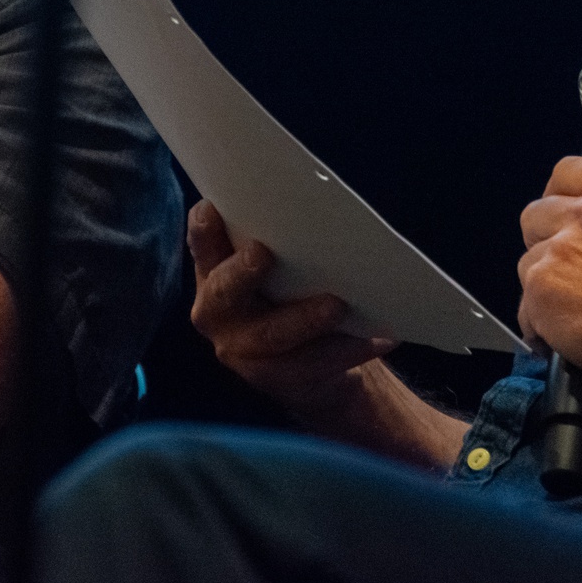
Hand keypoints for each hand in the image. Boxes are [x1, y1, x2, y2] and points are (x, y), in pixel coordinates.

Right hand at [187, 201, 395, 417]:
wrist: (311, 371)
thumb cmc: (292, 297)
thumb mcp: (278, 268)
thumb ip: (278, 240)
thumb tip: (315, 201)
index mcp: (214, 274)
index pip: (201, 244)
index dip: (202, 229)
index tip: (212, 209)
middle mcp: (216, 314)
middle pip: (223, 292)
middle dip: (241, 273)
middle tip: (261, 253)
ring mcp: (242, 352)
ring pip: (272, 334)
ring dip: (306, 319)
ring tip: (338, 305)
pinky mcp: (275, 381)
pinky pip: (311, 365)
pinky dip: (348, 349)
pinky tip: (380, 337)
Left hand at [516, 156, 581, 422]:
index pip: (567, 171)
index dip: (559, 196)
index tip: (560, 216)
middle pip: (535, 214)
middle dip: (545, 241)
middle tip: (568, 271)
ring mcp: (560, 248)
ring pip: (528, 263)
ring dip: (545, 286)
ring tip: (577, 312)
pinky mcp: (542, 286)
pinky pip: (525, 306)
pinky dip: (540, 324)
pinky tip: (567, 337)